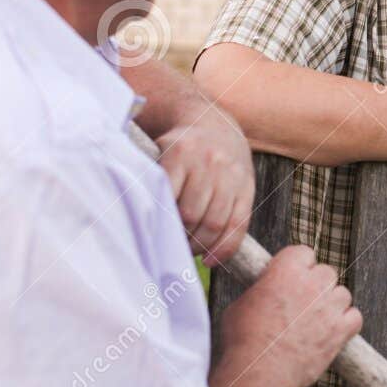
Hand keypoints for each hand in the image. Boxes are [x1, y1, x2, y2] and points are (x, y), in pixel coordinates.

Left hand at [155, 103, 254, 267]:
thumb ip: (151, 180)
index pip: (169, 199)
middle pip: (192, 214)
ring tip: (187, 251)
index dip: (162, 223)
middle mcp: (209, 162)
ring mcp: (231, 176)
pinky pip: (238, 225)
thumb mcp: (160, 151)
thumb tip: (139, 222)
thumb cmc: (179, 148)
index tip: (153, 236)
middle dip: (180, 237)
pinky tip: (210, 260)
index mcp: (180, 152)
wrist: (217, 126)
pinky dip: (224, 249)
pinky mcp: (247, 188)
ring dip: (199, 246)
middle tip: (169, 248)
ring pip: (215, 223)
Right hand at [221, 246, 361, 386]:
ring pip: (343, 293)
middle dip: (317, 284)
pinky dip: (347, 323)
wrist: (258, 374)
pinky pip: (355, 317)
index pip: (304, 252)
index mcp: (285, 270)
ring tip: (316, 319)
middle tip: (303, 302)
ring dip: (332, 303)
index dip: (299, 265)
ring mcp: (329, 307)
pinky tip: (333, 331)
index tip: (294, 277)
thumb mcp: (242, 303)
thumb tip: (265, 290)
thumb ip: (262, 289)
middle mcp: (311, 284)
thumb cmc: (245, 342)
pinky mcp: (340, 331)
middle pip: (326, 272)